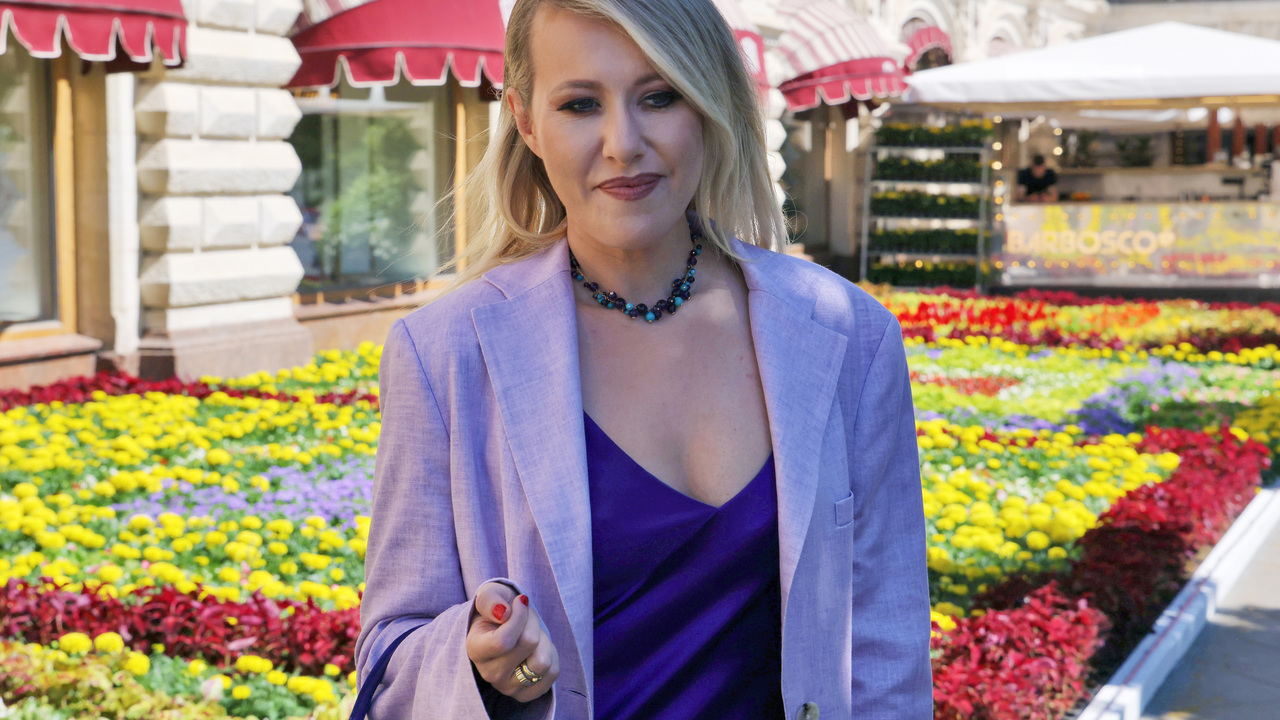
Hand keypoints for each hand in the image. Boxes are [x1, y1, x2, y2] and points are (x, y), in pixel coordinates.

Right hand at [466, 581, 559, 702]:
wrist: (503, 629)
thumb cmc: (496, 610)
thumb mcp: (489, 596)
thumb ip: (490, 600)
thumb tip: (503, 612)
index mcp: (474, 650)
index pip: (503, 641)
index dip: (519, 617)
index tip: (521, 600)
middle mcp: (489, 673)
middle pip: (528, 644)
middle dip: (533, 621)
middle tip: (526, 615)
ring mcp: (507, 688)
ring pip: (543, 662)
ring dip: (543, 639)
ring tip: (533, 632)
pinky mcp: (526, 694)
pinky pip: (553, 672)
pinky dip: (550, 654)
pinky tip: (538, 648)